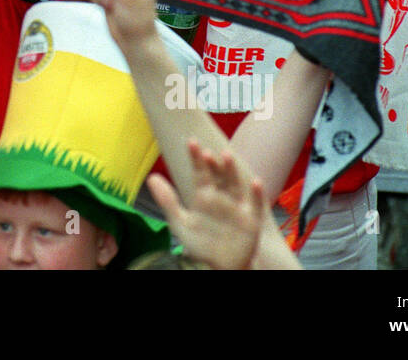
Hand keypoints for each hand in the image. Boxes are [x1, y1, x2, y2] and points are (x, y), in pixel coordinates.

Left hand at [148, 140, 265, 269]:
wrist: (219, 266)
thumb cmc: (200, 244)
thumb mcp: (180, 223)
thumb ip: (167, 201)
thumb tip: (151, 177)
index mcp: (204, 195)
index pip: (200, 172)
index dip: (196, 158)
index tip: (191, 141)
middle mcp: (221, 197)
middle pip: (218, 175)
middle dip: (213, 163)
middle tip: (206, 152)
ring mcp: (237, 207)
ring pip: (235, 185)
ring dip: (231, 171)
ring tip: (226, 155)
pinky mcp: (251, 220)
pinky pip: (255, 205)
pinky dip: (257, 194)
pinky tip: (255, 182)